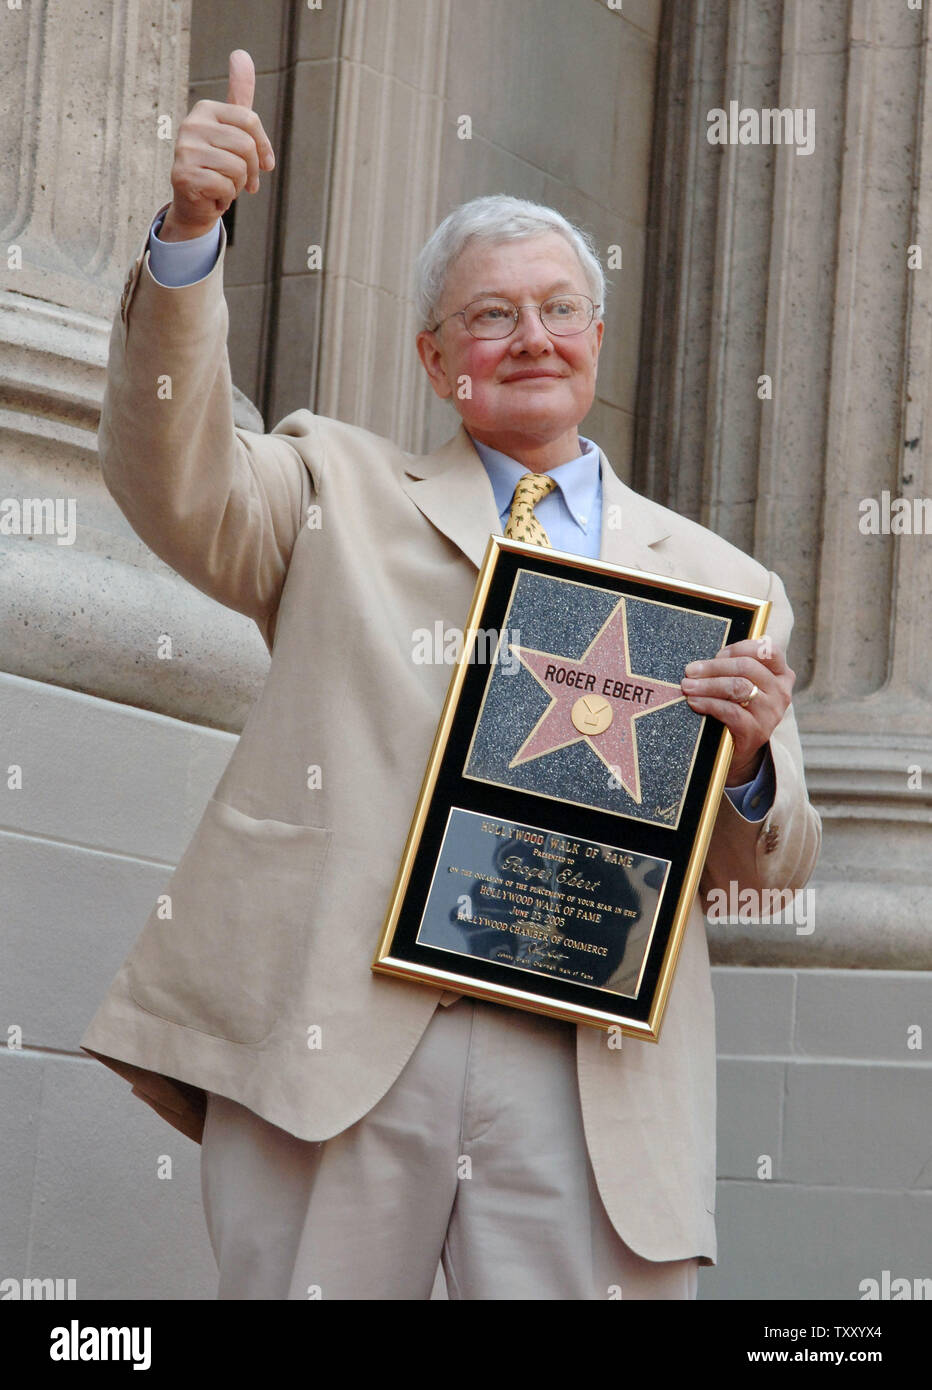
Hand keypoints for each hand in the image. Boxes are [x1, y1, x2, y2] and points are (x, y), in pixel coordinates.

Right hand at [160, 49, 275, 239]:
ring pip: (238, 169)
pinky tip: (212, 196)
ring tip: (222, 186)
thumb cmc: (218, 166)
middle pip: (246, 146)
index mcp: (205, 109)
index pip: (250, 121)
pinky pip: (225, 188)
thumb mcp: (232, 128)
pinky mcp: (183, 175)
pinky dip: (225, 198)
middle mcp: (191, 125)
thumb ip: (239, 95)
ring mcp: (184, 149)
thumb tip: (241, 53)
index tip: (266, 165)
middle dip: (250, 171)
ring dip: (237, 186)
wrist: (194, 203)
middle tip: (239, 181)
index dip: (264, 147)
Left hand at [680, 638, 794, 784]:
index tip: (716, 655)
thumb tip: (702, 662)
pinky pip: (731, 711)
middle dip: (713, 667)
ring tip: (688, 686)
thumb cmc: (737, 709)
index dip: (738, 648)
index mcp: (781, 675)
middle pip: (747, 667)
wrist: (737, 750)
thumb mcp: (743, 684)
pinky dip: (709, 704)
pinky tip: (694, 702)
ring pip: (738, 687)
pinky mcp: (758, 731)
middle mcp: (781, 692)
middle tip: (690, 671)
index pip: (766, 650)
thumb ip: (734, 668)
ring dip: (708, 684)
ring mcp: (771, 713)